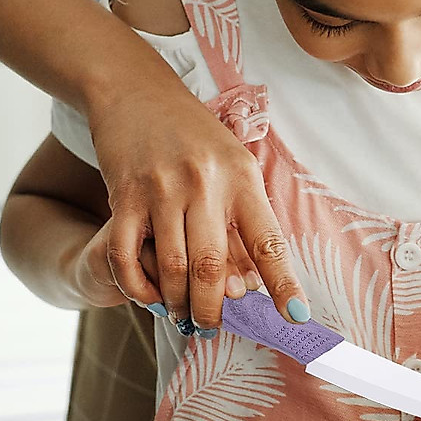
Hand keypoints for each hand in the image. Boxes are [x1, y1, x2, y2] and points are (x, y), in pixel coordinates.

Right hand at [88, 84, 307, 331]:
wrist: (136, 91)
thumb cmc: (192, 133)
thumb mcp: (231, 161)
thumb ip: (240, 215)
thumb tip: (246, 283)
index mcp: (242, 176)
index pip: (269, 240)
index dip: (283, 282)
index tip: (295, 316)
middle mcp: (205, 183)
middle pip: (213, 267)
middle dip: (213, 310)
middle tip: (212, 329)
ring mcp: (163, 189)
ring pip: (173, 269)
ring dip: (178, 304)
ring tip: (182, 317)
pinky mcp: (124, 196)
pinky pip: (129, 258)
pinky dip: (139, 288)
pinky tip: (150, 297)